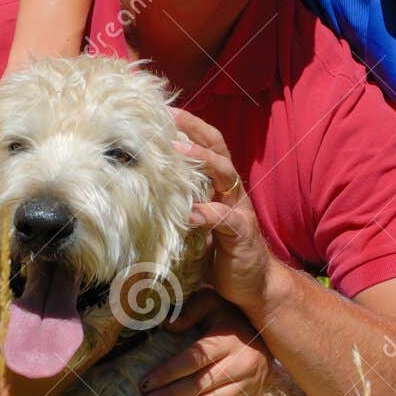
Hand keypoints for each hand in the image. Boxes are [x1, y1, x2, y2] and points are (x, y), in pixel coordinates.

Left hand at [141, 291, 272, 395]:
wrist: (272, 326)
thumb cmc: (232, 314)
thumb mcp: (213, 301)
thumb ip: (189, 310)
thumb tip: (166, 326)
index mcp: (227, 341)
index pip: (193, 359)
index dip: (168, 372)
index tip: (145, 382)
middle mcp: (240, 364)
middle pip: (200, 384)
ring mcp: (248, 383)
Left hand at [171, 109, 285, 319]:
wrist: (254, 284)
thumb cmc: (220, 253)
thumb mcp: (195, 225)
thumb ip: (179, 207)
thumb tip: (141, 195)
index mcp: (220, 186)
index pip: (208, 146)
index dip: (190, 127)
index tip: (164, 111)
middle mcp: (231, 192)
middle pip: (218, 149)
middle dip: (196, 131)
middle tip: (171, 117)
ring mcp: (239, 210)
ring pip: (226, 175)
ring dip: (203, 161)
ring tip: (180, 152)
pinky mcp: (241, 234)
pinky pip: (226, 219)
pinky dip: (208, 214)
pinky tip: (191, 214)